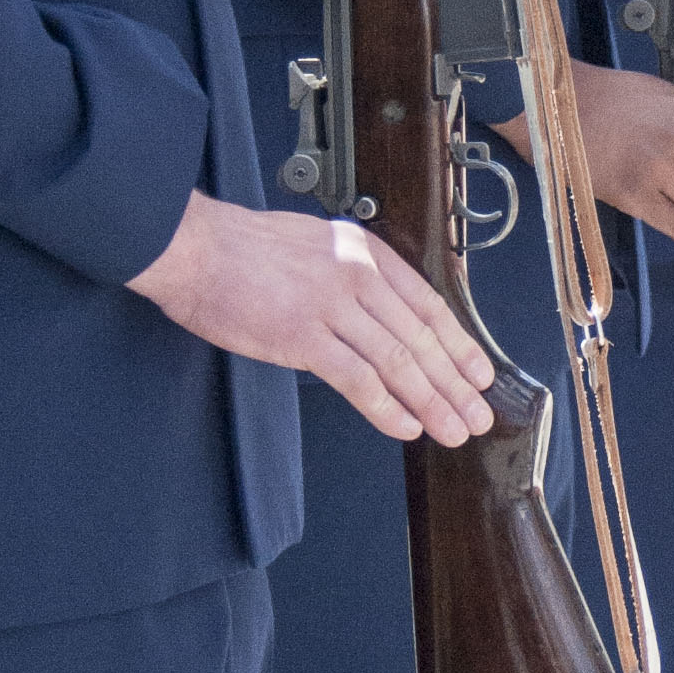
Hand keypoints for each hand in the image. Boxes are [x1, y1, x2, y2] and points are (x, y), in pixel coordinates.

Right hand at [127, 196, 495, 444]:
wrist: (194, 246)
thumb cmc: (242, 248)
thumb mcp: (315, 243)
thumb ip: (351, 274)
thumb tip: (379, 316)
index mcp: (363, 251)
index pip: (428, 304)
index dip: (460, 345)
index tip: (479, 374)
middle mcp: (356, 274)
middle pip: (421, 338)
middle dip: (455, 384)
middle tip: (476, 414)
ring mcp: (331, 305)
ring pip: (399, 361)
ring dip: (431, 402)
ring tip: (451, 430)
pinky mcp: (302, 336)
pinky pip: (358, 379)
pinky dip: (387, 408)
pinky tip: (404, 426)